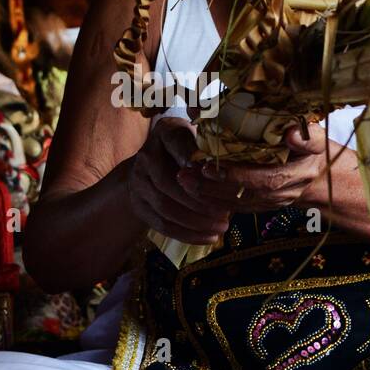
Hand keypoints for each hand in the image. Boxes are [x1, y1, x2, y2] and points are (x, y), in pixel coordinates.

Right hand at [128, 116, 233, 244]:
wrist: (154, 167)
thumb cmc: (190, 151)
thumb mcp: (201, 140)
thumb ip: (212, 150)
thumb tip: (232, 170)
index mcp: (165, 132)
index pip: (179, 146)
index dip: (197, 164)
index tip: (219, 179)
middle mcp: (146, 155)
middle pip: (168, 182)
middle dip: (199, 202)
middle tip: (225, 214)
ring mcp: (137, 181)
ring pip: (165, 207)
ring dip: (195, 222)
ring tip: (221, 228)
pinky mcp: (138, 205)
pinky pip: (161, 224)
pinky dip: (186, 234)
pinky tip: (208, 238)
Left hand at [177, 123, 328, 212]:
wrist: (322, 177)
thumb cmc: (315, 151)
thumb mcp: (317, 138)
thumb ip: (307, 136)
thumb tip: (290, 132)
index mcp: (296, 175)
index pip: (261, 180)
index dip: (234, 175)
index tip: (208, 166)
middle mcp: (281, 194)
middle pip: (242, 194)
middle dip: (211, 187)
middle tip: (184, 174)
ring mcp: (270, 203)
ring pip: (235, 204)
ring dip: (207, 194)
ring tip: (183, 180)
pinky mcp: (260, 206)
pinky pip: (234, 207)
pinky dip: (212, 200)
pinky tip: (193, 190)